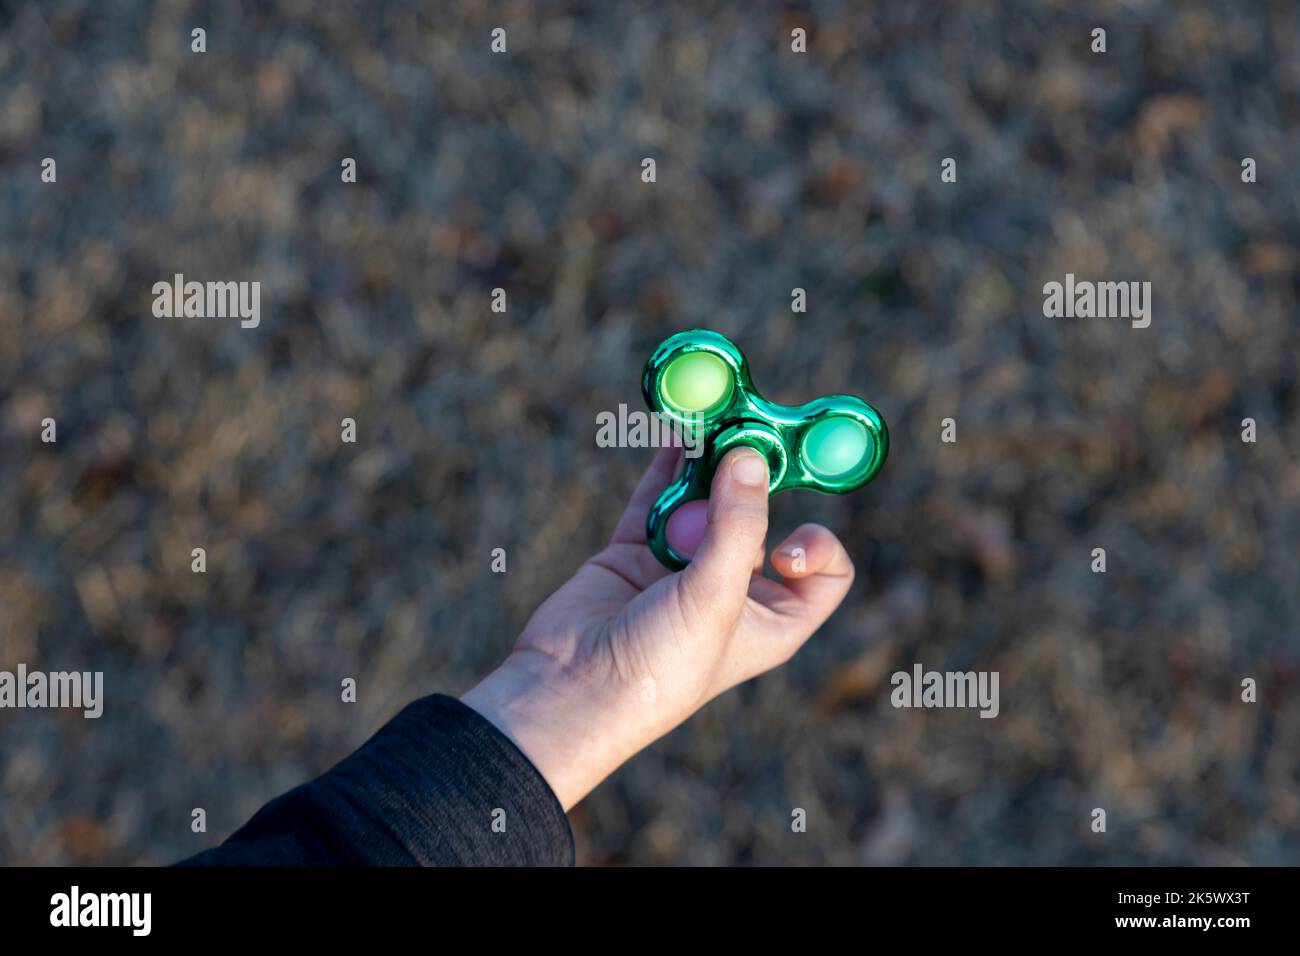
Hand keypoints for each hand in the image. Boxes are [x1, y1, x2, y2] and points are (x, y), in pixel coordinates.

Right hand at [462, 445, 855, 809]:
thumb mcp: (716, 598)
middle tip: (750, 437)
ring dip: (711, 461)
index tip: (784, 540)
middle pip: (760, 519)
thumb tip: (749, 455)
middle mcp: (732, 590)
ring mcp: (682, 568)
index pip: (822, 574)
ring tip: (713, 420)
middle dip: (756, 479)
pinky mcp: (635, 552)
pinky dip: (669, 463)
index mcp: (772, 620)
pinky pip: (658, 496)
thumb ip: (738, 525)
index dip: (815, 548)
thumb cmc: (658, 667)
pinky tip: (679, 429)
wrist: (572, 689)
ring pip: (707, 500)